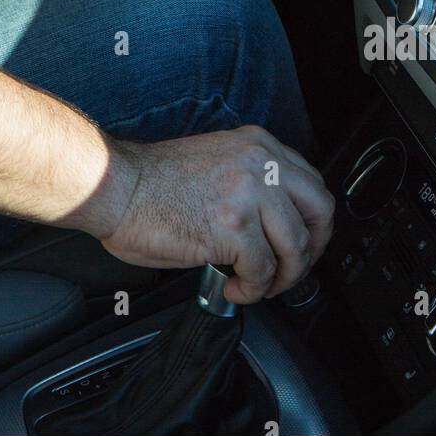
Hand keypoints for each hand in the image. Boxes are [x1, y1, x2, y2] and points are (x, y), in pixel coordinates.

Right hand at [99, 125, 335, 304]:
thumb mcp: (216, 162)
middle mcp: (261, 163)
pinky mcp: (233, 228)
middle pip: (320, 210)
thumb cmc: (151, 181)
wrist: (115, 186)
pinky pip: (262, 271)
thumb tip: (272, 222)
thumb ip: (250, 180)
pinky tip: (233, 288)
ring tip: (256, 284)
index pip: (311, 183)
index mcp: (257, 145)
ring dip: (281, 277)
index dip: (312, 221)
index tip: (300, 241)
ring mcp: (249, 194)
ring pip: (297, 246)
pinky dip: (252, 290)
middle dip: (313, 248)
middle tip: (292, 269)